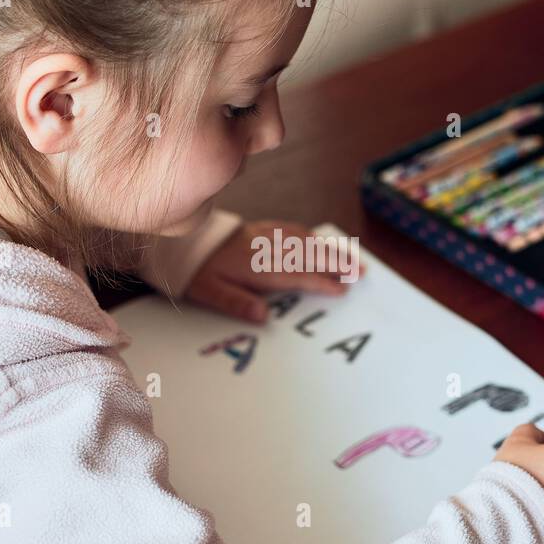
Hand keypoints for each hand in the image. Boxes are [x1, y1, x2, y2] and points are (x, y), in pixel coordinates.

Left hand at [184, 219, 365, 322]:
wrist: (183, 241)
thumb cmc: (196, 270)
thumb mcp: (209, 292)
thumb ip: (236, 303)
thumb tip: (262, 315)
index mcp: (255, 265)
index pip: (295, 274)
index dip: (320, 281)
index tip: (342, 289)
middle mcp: (265, 247)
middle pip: (307, 254)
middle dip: (336, 263)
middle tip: (361, 273)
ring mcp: (265, 235)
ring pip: (305, 240)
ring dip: (329, 249)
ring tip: (351, 259)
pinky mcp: (261, 228)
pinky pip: (292, 229)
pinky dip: (311, 236)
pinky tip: (321, 242)